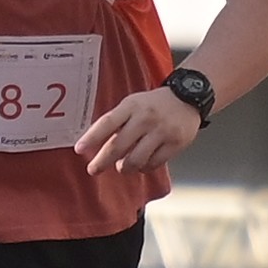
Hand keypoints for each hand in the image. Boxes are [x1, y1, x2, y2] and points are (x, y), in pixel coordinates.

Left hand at [75, 84, 204, 175]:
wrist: (188, 98)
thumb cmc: (154, 104)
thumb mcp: (132, 104)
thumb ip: (116, 120)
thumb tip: (93, 142)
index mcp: (131, 106)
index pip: (107, 123)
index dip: (91, 138)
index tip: (79, 150)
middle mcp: (146, 118)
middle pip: (118, 145)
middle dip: (102, 161)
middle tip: (93, 169)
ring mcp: (162, 131)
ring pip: (136, 159)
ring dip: (124, 168)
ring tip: (121, 167)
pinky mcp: (175, 144)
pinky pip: (153, 164)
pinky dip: (143, 168)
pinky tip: (141, 164)